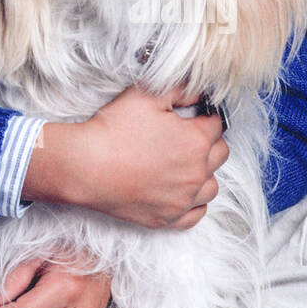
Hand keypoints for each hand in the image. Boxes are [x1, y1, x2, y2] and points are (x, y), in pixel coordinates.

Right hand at [23, 85, 227, 229]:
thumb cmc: (114, 129)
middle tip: (188, 135)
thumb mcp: (146, 95)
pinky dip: (194, 202)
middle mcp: (196, 173)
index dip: (206, 116)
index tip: (195, 115)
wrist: (86, 166)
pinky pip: (196, 214)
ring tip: (185, 163)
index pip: (217, 125)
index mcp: (195, 141)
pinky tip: (181, 190)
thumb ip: (180, 89)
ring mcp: (183, 199)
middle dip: (210, 142)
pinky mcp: (168, 218)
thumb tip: (200, 92)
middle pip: (220, 155)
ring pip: (212, 187)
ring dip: (204, 173)